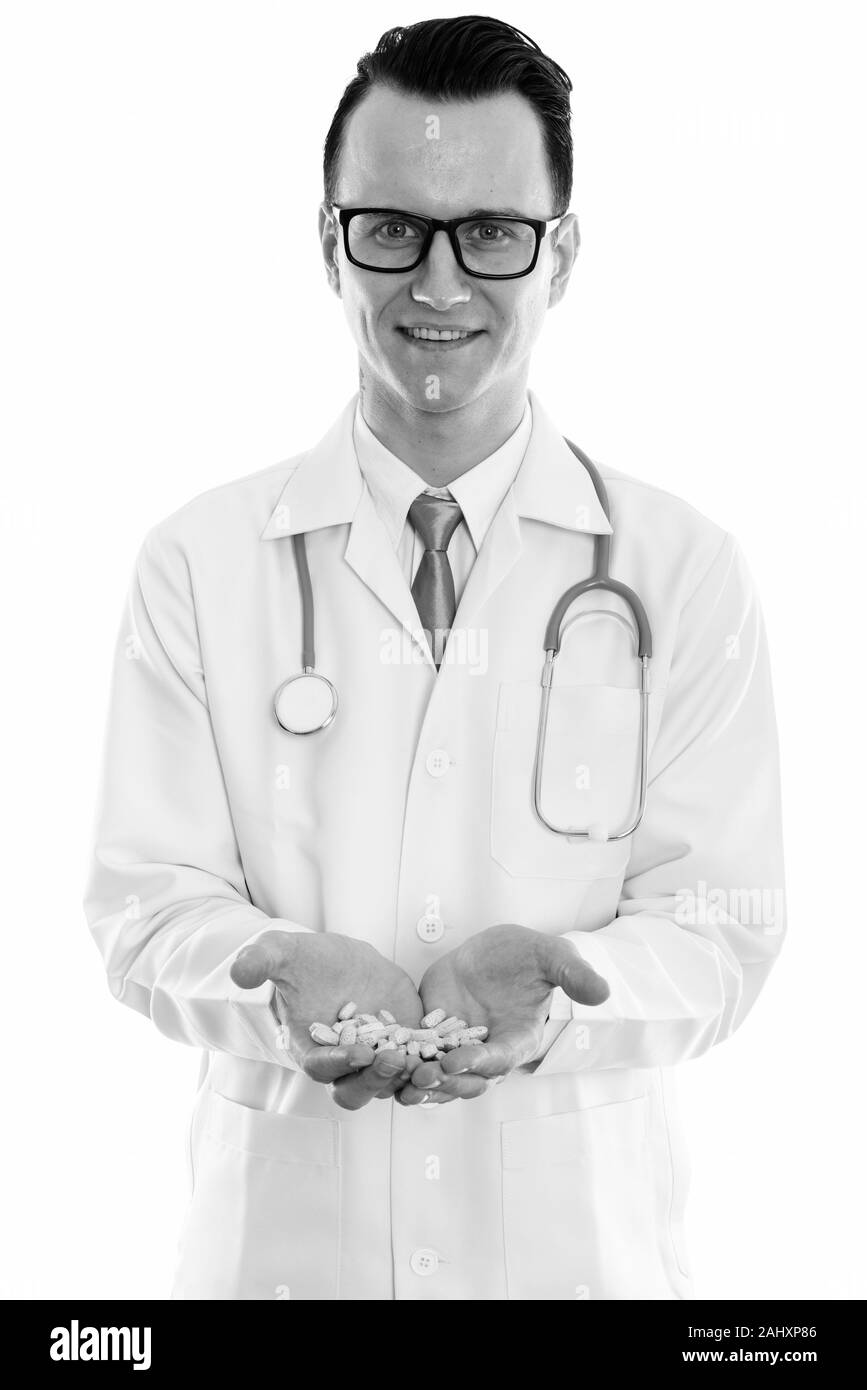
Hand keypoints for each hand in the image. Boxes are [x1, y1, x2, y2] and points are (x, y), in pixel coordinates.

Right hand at [230, 931, 422, 1108]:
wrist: (340, 962)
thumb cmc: (306, 962)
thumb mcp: (281, 953)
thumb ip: (260, 961)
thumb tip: (238, 972)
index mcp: (310, 1048)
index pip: (322, 1068)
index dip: (340, 1064)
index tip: (359, 1052)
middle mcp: (342, 1063)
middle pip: (356, 1090)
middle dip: (374, 1079)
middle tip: (393, 1058)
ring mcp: (374, 1058)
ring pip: (390, 1084)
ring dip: (407, 1078)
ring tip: (425, 1058)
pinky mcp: (402, 1047)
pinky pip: (418, 1066)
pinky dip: (431, 1065)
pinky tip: (449, 1052)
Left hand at [397, 924, 609, 1105]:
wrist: (495, 951)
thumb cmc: (528, 955)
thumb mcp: (552, 956)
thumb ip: (574, 975)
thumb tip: (603, 993)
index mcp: (518, 1039)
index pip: (502, 1059)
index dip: (482, 1062)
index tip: (460, 1059)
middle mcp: (488, 1052)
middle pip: (467, 1080)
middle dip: (446, 1082)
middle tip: (422, 1075)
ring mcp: (458, 1048)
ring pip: (439, 1078)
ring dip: (419, 1082)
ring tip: (397, 1078)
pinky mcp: (432, 1037)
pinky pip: (416, 1058)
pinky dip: (400, 1064)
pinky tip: (379, 1063)